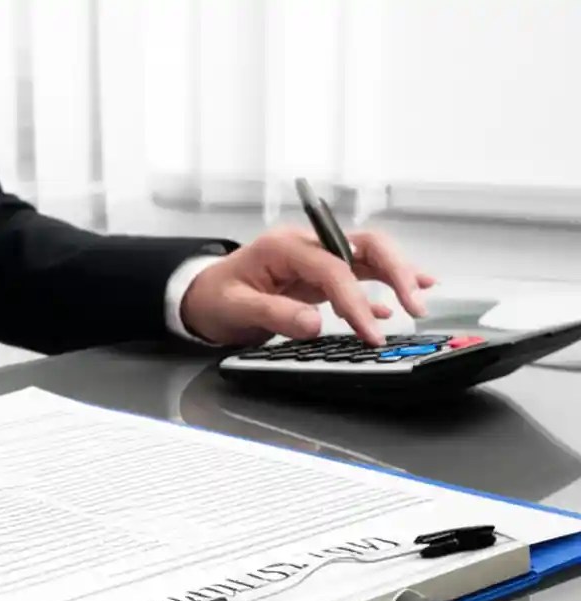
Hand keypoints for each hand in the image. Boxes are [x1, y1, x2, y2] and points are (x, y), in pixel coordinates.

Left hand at [181, 226, 435, 346]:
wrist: (201, 296)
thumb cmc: (215, 298)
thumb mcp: (236, 309)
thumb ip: (274, 313)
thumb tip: (314, 323)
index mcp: (283, 246)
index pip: (333, 268)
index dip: (356, 301)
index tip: (371, 332)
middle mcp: (305, 245)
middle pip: (363, 245)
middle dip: (396, 271)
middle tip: (417, 303)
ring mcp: (315, 259)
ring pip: (368, 256)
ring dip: (398, 274)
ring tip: (421, 299)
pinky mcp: (320, 275)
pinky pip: (359, 275)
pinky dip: (382, 287)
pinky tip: (397, 306)